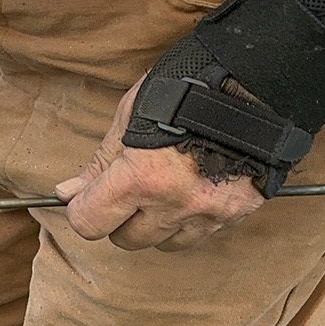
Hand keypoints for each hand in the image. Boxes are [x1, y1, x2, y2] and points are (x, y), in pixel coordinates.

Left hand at [54, 80, 265, 250]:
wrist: (255, 82)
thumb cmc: (186, 89)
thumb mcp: (130, 116)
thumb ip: (100, 163)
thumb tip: (69, 193)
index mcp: (141, 177)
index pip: (90, 223)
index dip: (82, 210)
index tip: (86, 199)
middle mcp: (175, 203)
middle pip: (126, 239)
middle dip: (119, 218)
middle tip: (128, 190)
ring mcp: (209, 211)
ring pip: (163, 244)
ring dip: (154, 224)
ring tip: (162, 188)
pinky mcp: (237, 212)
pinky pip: (199, 235)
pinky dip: (187, 221)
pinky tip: (189, 191)